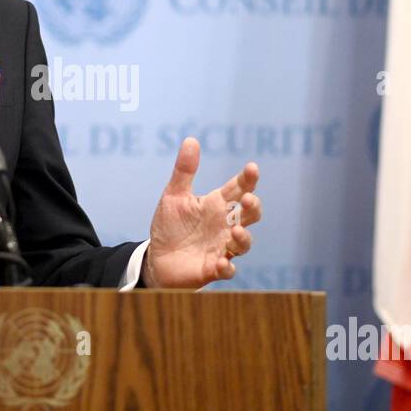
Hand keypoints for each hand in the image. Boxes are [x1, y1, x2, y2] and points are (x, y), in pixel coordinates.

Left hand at [142, 137, 260, 288]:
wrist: (156, 258)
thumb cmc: (169, 226)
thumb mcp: (174, 196)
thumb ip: (184, 171)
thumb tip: (191, 140)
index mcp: (217, 205)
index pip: (239, 189)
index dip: (248, 179)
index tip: (251, 168)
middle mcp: (224, 226)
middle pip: (250, 215)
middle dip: (253, 207)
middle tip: (247, 200)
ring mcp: (222, 248)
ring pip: (244, 243)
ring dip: (243, 238)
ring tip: (235, 232)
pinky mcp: (213, 269)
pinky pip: (226, 270)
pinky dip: (226, 267)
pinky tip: (221, 262)